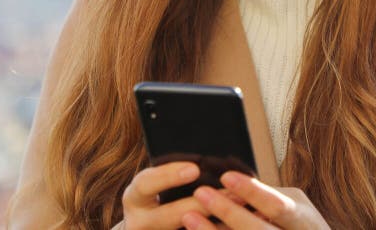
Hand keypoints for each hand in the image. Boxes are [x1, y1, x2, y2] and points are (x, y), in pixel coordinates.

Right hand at [121, 161, 243, 229]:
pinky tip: (237, 225)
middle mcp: (140, 221)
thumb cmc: (154, 196)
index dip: (169, 175)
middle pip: (170, 215)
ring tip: (242, 207)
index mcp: (134, 196)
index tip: (194, 169)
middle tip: (232, 193)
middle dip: (202, 204)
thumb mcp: (153, 182)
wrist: (144, 227)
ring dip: (216, 224)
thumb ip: (168, 170)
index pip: (146, 183)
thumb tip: (202, 152)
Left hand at [180, 171, 330, 228]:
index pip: (277, 206)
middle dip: (228, 212)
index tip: (225, 176)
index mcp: (304, 221)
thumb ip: (267, 196)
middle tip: (200, 192)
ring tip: (189, 217)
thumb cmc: (296, 225)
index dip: (252, 192)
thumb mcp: (293, 206)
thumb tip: (229, 180)